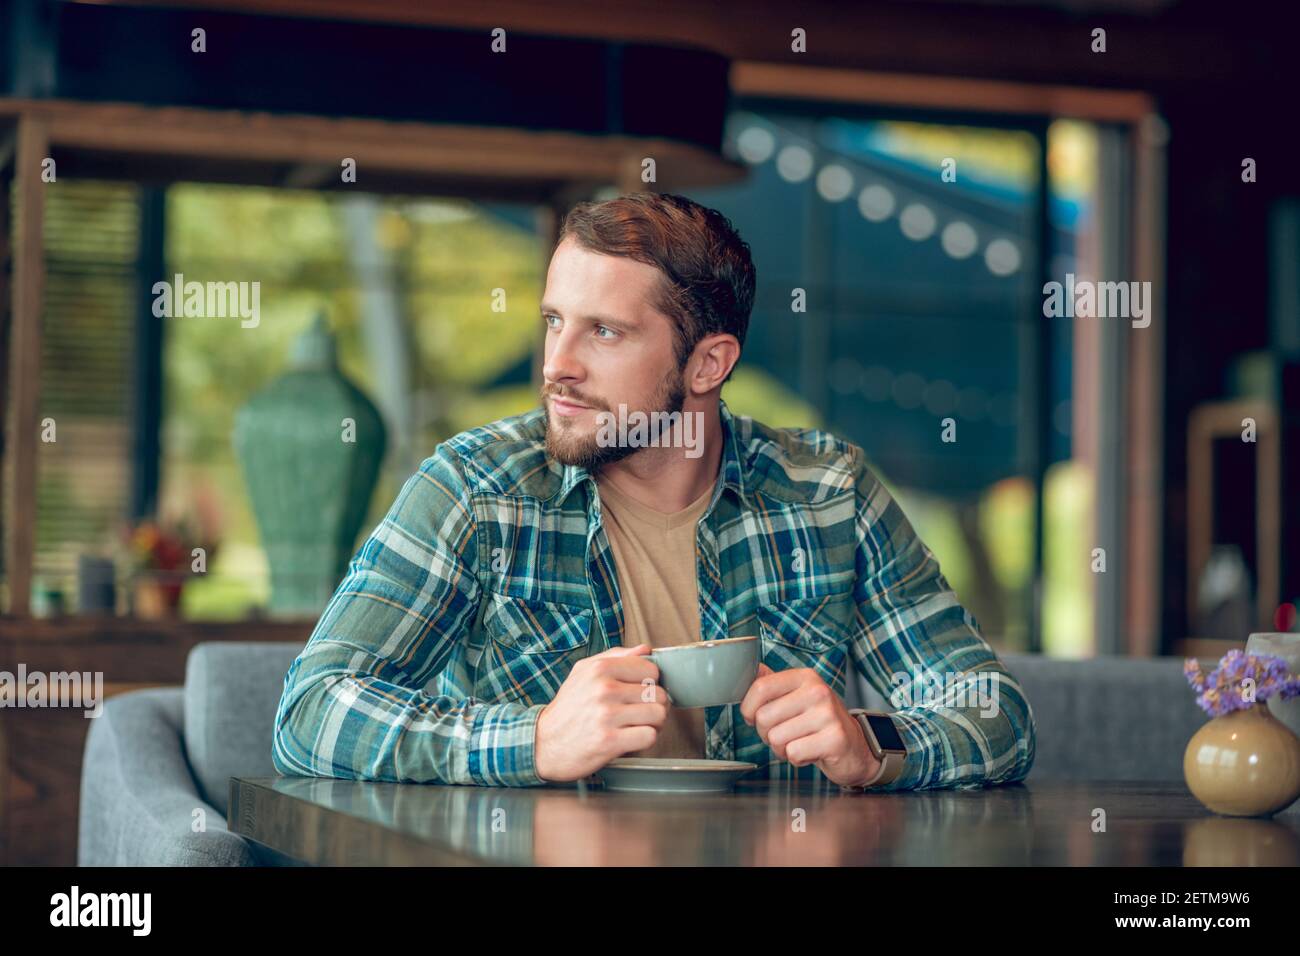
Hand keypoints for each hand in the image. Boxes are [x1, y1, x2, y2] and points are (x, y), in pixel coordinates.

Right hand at [533, 643, 668, 782]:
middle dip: (654, 705)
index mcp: (600, 668)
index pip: (651, 669)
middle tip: (639, 712)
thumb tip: (645, 650)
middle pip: (658, 694)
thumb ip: (616, 657)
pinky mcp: (609, 741)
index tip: (640, 691)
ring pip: (658, 714)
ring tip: (637, 725)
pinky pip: (649, 736)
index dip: (650, 682)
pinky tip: (632, 739)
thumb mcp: (583, 672)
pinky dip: (645, 739)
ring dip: (652, 723)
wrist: (543, 743)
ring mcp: (607, 716)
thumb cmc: (567, 708)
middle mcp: (604, 689)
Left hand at [739, 663, 880, 787]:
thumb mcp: (797, 697)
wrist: (855, 747)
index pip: (759, 688)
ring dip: (782, 748)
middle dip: (767, 734)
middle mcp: (817, 691)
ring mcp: (828, 714)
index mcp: (805, 677)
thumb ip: (772, 684)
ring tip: (800, 742)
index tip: (755, 717)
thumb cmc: (819, 722)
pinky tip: (811, 752)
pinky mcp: (834, 739)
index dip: (749, 709)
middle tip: (786, 734)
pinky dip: (796, 759)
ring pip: (776, 738)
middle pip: (764, 717)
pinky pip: (793, 753)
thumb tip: (746, 669)